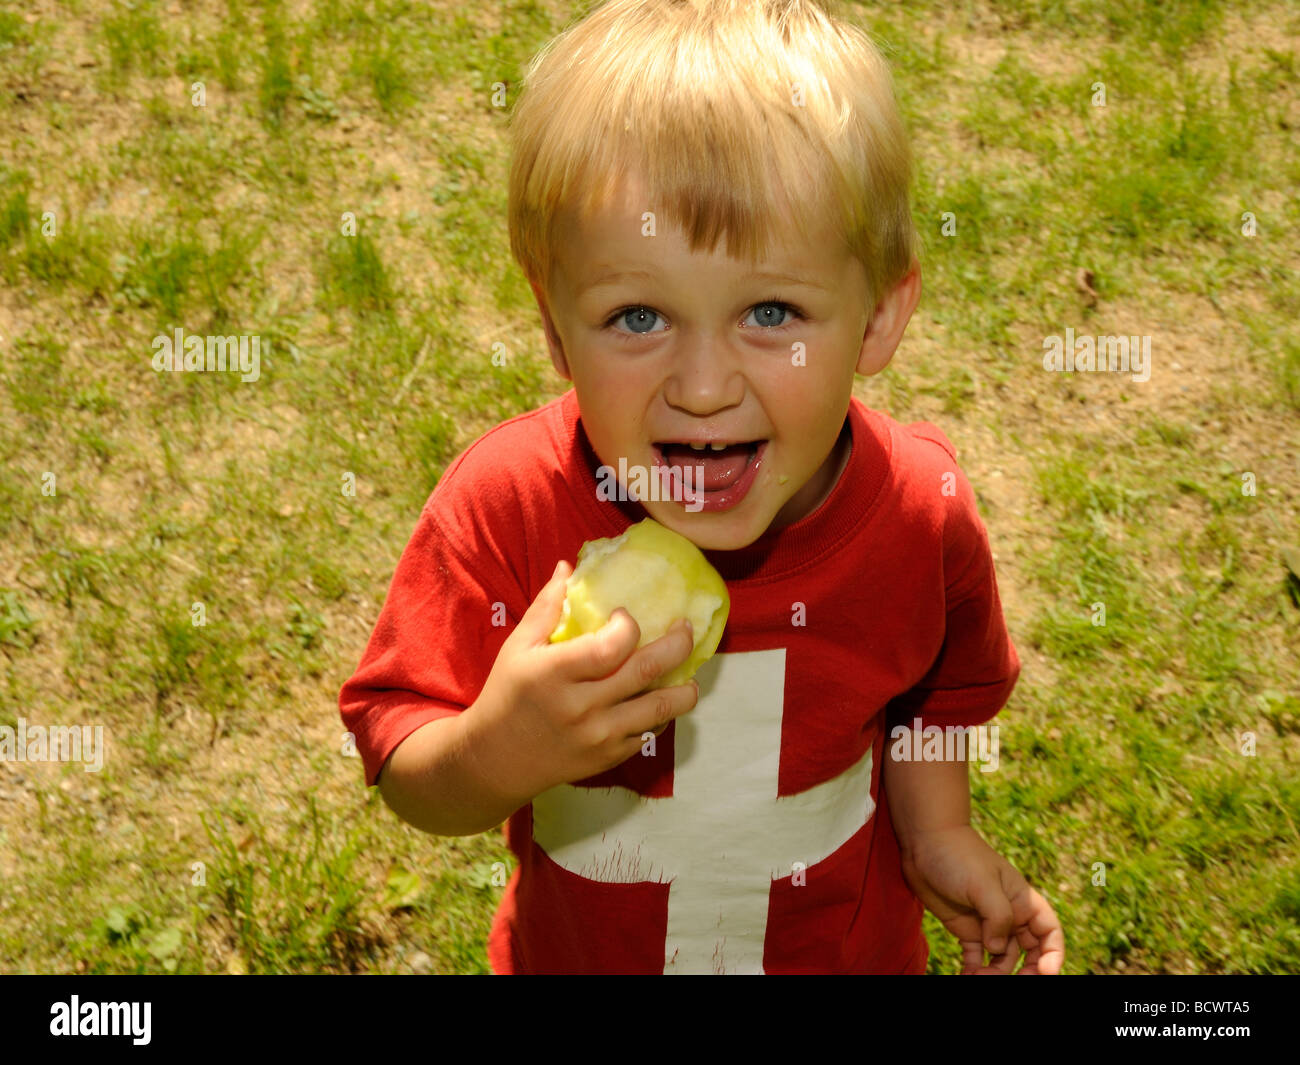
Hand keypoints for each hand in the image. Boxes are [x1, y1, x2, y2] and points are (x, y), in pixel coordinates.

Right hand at [464, 559, 699, 803]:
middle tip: (686, 629)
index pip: (610, 646)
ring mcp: (597, 736)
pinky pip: (647, 735)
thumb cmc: (507, 694)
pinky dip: (661, 717)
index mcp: (555, 673)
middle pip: (645, 672)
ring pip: (658, 710)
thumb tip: (568, 566)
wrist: (496, 759)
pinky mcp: (607, 758)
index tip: (626, 616)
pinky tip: (662, 701)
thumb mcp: (518, 647)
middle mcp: (581, 706)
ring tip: (690, 675)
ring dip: (684, 690)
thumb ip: (546, 607)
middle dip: (677, 646)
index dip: (629, 626)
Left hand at [898, 825, 1064, 973]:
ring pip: (1001, 959)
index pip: (1049, 933)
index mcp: (1022, 901)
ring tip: (976, 978)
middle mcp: (1010, 916)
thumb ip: (997, 918)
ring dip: (994, 973)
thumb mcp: (982, 885)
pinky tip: (965, 977)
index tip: (1046, 972)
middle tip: (1005, 980)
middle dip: (1025, 971)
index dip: (1053, 955)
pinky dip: (973, 970)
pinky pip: (976, 958)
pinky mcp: (966, 930)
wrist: (925, 843)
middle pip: (1029, 953)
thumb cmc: (959, 856)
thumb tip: (997, 949)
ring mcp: (987, 924)